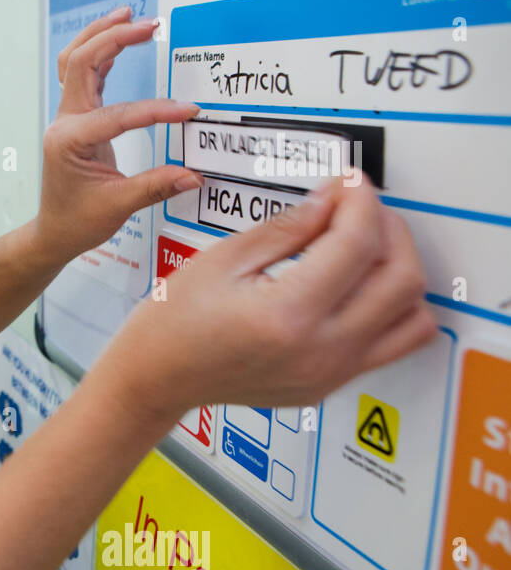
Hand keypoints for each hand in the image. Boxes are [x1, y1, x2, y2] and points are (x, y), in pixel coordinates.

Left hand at [35, 6, 202, 263]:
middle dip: (114, 39)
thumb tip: (194, 176)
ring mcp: (67, 118)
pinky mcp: (76, 118)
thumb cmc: (78, 221)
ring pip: (76, 61)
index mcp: (70, 141)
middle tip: (149, 25)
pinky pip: (83, 75)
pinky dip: (101, 52)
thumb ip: (156, 186)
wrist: (54, 231)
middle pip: (81, 63)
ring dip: (100, 35)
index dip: (155, 110)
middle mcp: (64, 123)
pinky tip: (121, 38)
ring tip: (128, 14)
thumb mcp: (118, 206)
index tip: (187, 112)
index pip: (117, 114)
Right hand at [104, 175, 437, 417]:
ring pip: (413, 318)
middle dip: (390, 230)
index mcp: (285, 316)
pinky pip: (390, 344)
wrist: (155, 378)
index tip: (350, 184)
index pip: (357, 245)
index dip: (361, 202)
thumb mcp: (223, 259)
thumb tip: (334, 199)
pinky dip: (387, 307)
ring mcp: (328, 374)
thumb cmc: (172, 322)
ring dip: (400, 273)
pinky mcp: (329, 385)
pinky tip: (353, 286)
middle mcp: (317, 352)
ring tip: (365, 250)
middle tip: (359, 210)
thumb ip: (288, 227)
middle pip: (402, 279)